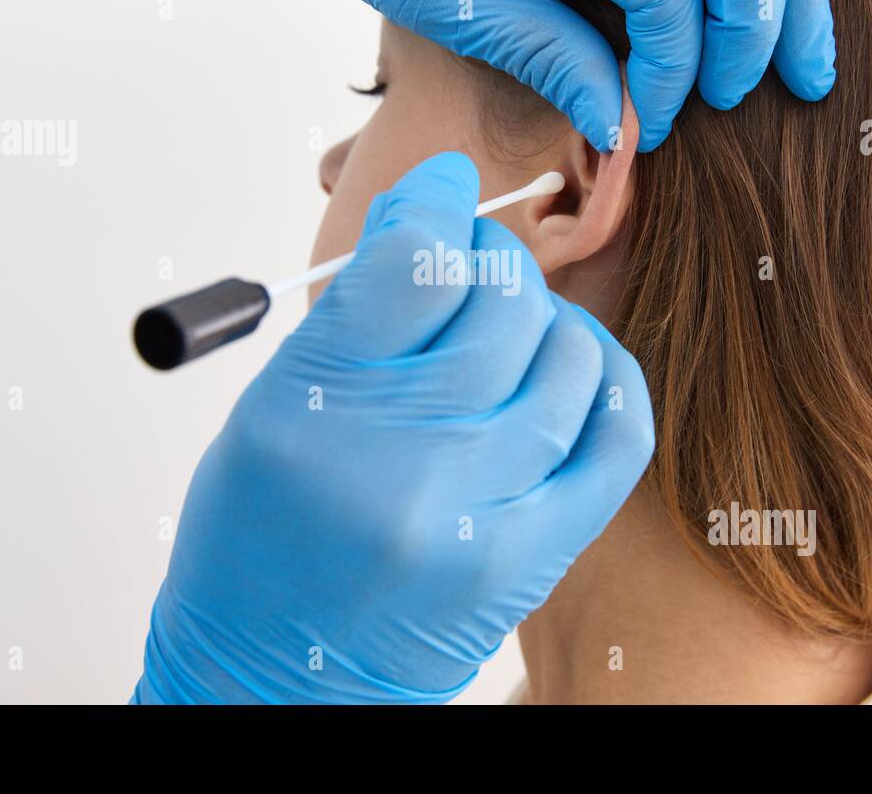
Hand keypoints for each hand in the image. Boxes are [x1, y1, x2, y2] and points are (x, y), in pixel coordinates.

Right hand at [133, 152, 655, 702]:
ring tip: (511, 328)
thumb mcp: (271, 408)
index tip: (446, 193)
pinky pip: (614, 437)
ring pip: (565, 356)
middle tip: (471, 263)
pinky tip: (570, 369)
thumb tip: (425, 218)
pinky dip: (604, 381)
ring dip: (544, 318)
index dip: (439, 204)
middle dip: (489, 259)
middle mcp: (402, 457)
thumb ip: (352, 314)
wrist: (273, 678)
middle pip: (498, 300)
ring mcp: (476, 514)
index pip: (413, 261)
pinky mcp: (529, 559)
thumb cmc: (257, 539)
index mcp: (314, 408)